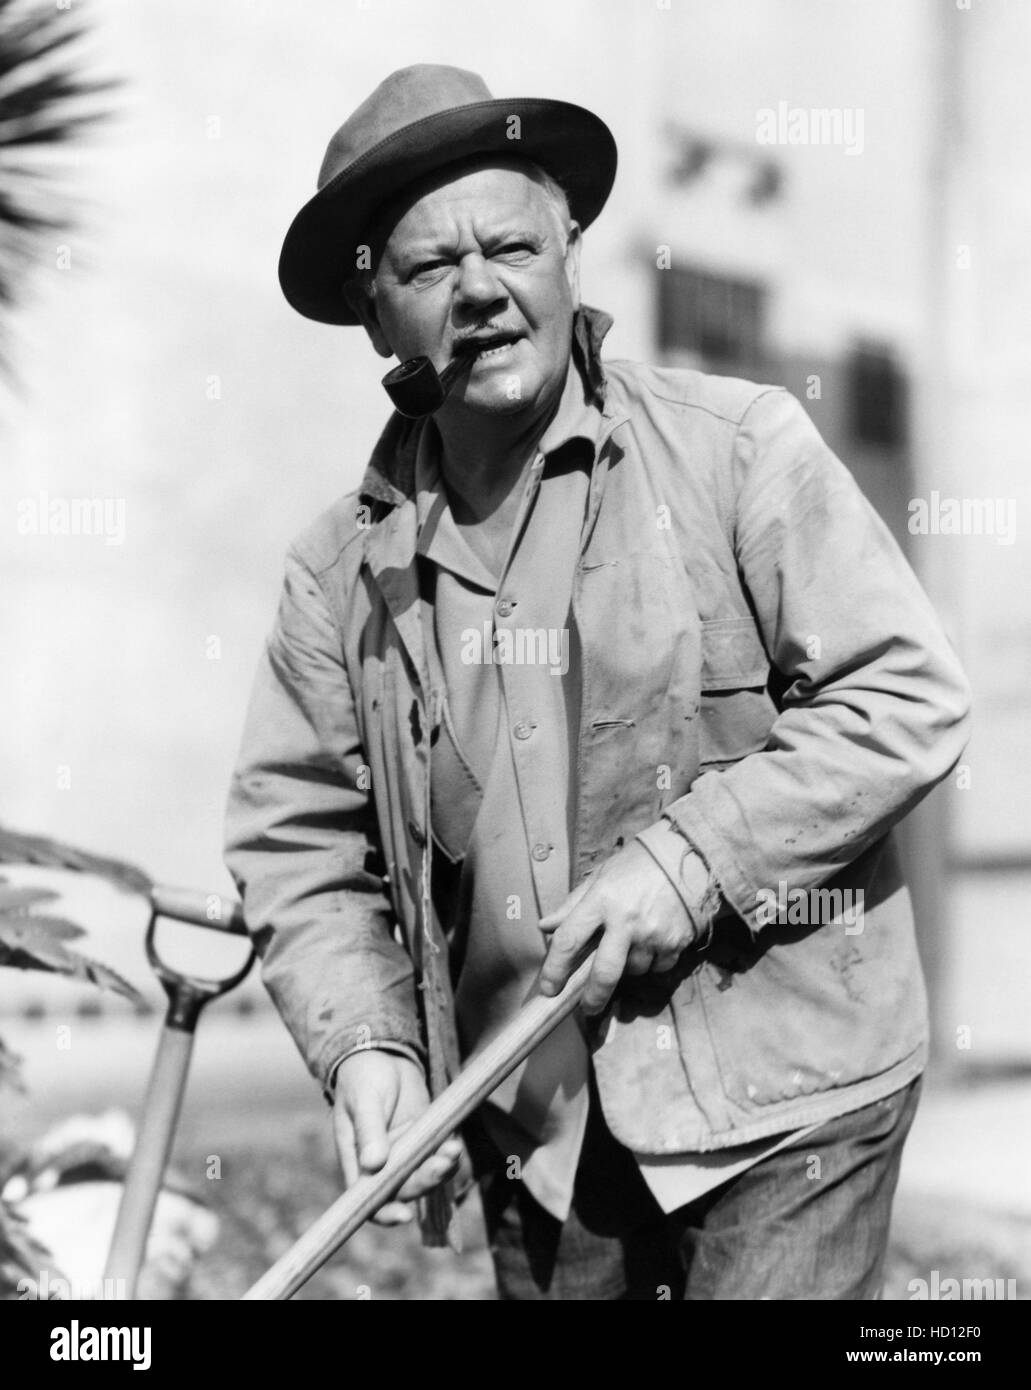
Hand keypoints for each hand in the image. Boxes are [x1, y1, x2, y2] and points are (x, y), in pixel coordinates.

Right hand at [332, 1050, 464, 1225]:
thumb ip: (369, 1130)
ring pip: (425, 1174)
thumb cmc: (363, 1077)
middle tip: (441, 1164)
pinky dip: (449, 1154)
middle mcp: (382, 1164)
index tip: (404, 1215)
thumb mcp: (363, 1100)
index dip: (385, 1212)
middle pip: (404, 1189)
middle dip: (424, 1182)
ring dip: (440, 1169)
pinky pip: (439, 1155)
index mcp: (358, 1161)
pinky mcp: (425, 1139)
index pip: (368, 1199)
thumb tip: (373, 1164)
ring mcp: (405, 1153)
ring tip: (452, 1151)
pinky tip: (455, 1144)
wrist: (383, 1055)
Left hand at [538, 840, 702, 1014]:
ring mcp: (653, 934)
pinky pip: (658, 967)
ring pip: (634, 971)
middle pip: (605, 973)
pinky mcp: (676, 943)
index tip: (549, 988)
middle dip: (593, 997)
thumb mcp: (601, 876)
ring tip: (632, 942)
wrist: (687, 856)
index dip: (555, 969)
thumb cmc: (638, 864)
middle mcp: (626, 921)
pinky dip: (652, 962)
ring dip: (628, 966)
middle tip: (587, 1008)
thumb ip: (573, 904)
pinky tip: (653, 941)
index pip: (569, 940)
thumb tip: (545, 926)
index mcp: (601, 900)